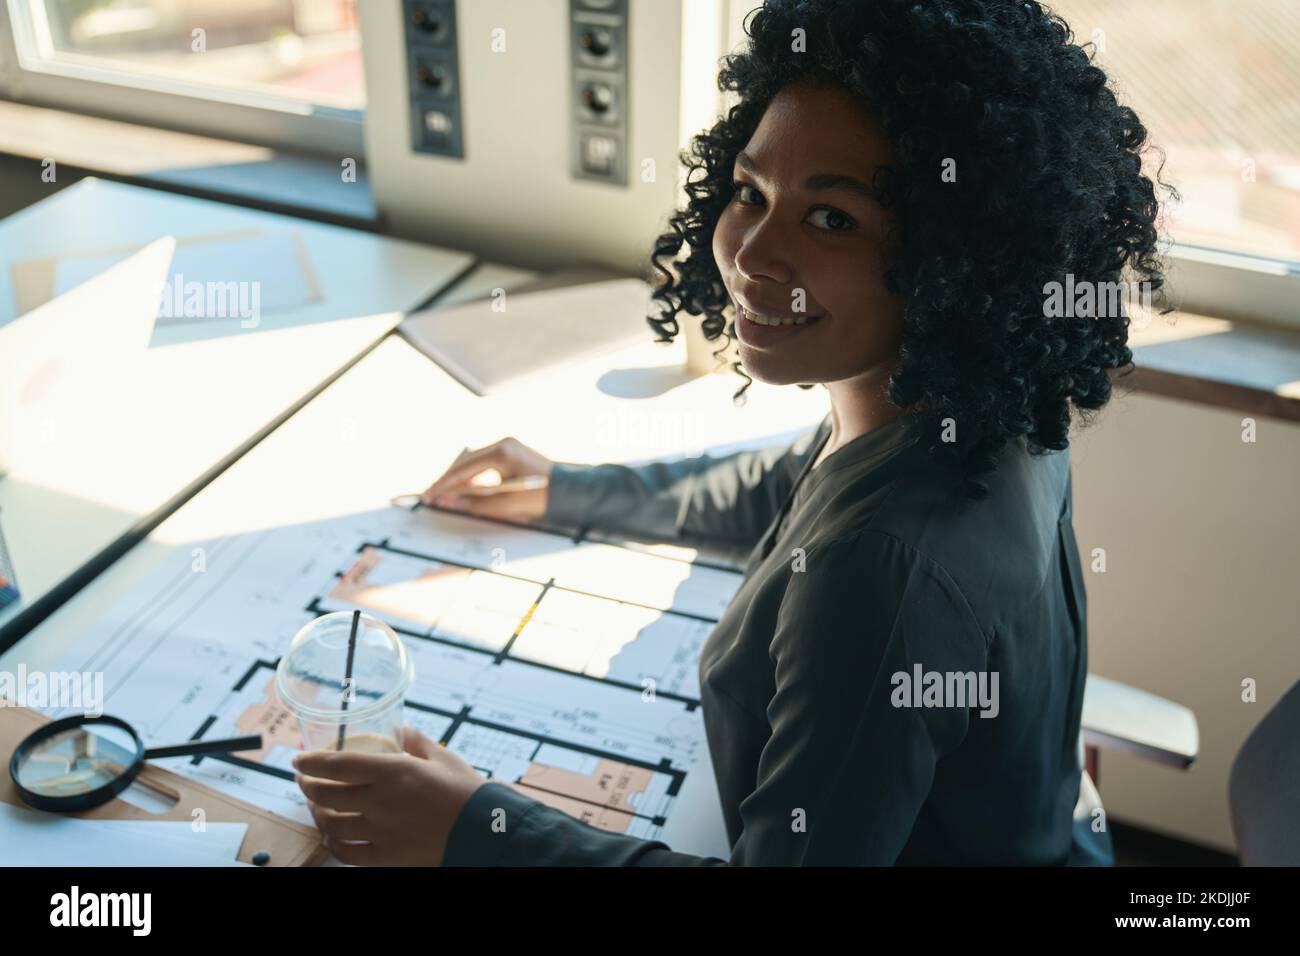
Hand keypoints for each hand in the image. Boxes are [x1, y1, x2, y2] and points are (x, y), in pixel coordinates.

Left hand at [293, 726, 485, 865]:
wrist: (484, 831)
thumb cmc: (466, 791)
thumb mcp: (442, 757)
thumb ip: (416, 741)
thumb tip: (398, 729)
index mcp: (392, 771)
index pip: (336, 765)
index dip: (310, 762)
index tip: (298, 760)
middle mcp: (380, 801)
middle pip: (325, 795)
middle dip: (307, 786)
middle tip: (304, 780)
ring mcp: (380, 832)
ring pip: (331, 825)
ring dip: (317, 815)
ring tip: (317, 807)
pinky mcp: (386, 857)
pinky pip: (347, 853)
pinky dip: (334, 844)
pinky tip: (332, 837)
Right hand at [420, 437, 553, 521]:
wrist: (570, 492)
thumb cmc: (541, 497)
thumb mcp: (505, 505)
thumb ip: (474, 503)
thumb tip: (447, 502)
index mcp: (501, 452)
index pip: (463, 468)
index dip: (443, 484)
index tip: (428, 495)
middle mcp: (503, 444)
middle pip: (465, 462)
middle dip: (448, 481)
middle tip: (433, 497)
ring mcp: (507, 447)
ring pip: (473, 462)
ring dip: (460, 480)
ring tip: (448, 497)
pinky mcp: (511, 454)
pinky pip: (484, 464)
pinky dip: (474, 478)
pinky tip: (468, 491)